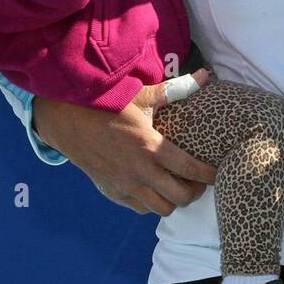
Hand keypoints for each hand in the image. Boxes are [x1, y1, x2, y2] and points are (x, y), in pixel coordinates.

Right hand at [32, 68, 215, 215]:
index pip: (189, 169)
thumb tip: (205, 75)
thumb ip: (175, 90)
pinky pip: (140, 209)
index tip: (217, 173)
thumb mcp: (141, 97)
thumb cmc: (107, 106)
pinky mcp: (112, 192)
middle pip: (179, 197)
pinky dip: (152, 202)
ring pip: (161, 208)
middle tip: (198, 182)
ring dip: (174, 200)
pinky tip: (154, 188)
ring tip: (177, 186)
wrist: (67, 122)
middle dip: (195, 192)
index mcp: (150, 147)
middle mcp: (139, 171)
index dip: (208, 175)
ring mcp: (125, 185)